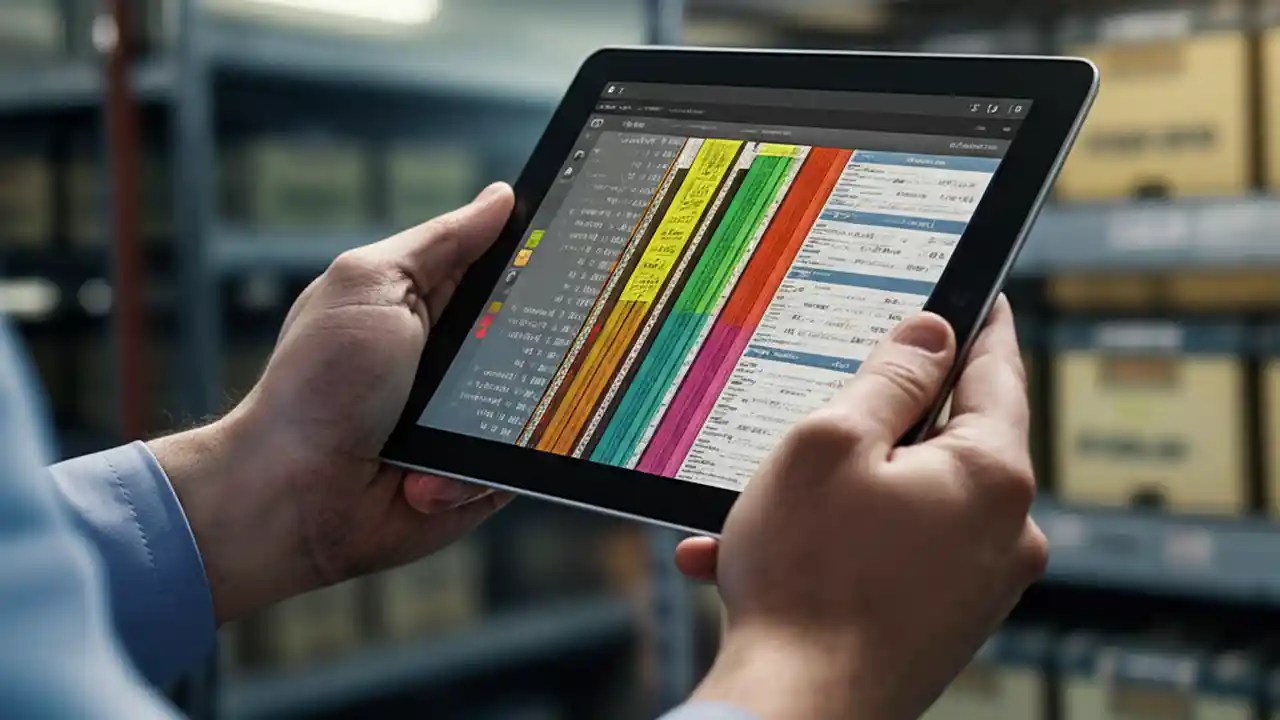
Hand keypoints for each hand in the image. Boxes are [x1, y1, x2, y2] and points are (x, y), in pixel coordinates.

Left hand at [151, 183, 515, 622]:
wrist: (291, 499)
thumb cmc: (317, 386)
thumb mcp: (371, 287)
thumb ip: (440, 244)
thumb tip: (500, 197)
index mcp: (429, 305)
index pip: (504, 269)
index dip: (539, 257)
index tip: (579, 247)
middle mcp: (456, 360)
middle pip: (537, 337)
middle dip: (543, 344)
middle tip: (513, 353)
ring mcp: (470, 420)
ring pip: (539, 405)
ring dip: (503, 419)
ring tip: (441, 434)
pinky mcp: (478, 475)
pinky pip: (518, 467)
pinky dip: (476, 474)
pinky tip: (425, 480)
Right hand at [679, 297, 1045, 719]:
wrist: (797, 710)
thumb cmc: (807, 580)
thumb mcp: (831, 444)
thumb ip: (889, 379)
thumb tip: (933, 335)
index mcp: (991, 476)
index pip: (996, 372)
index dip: (979, 326)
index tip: (977, 299)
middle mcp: (1004, 533)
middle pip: (944, 441)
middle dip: (874, 426)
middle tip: (821, 412)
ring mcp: (978, 586)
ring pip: (905, 503)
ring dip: (836, 497)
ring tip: (759, 510)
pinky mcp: (944, 624)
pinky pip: (892, 555)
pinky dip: (837, 545)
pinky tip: (764, 556)